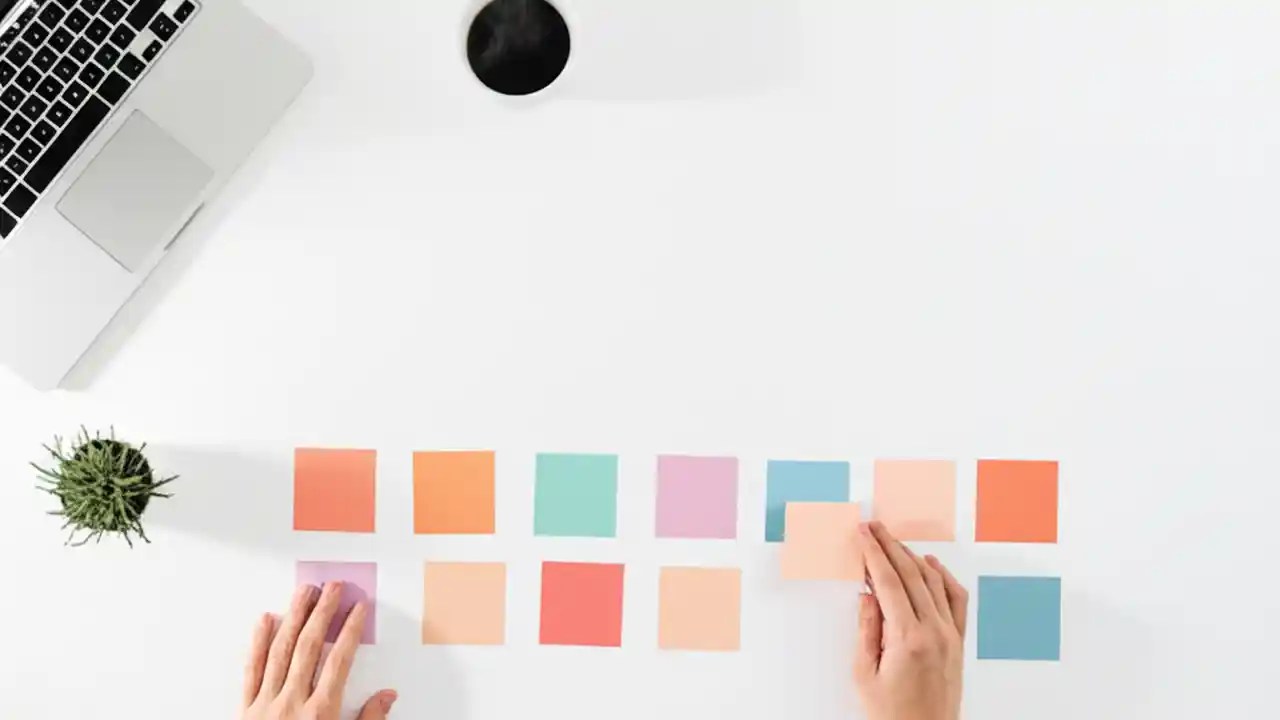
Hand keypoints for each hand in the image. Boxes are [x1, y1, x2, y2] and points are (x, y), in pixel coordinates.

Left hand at [242, 583, 396, 719]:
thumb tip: (387, 697)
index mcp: (319, 714)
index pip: (340, 660)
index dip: (351, 630)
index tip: (359, 608)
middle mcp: (291, 704)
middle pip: (309, 646)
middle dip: (323, 612)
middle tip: (334, 587)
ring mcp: (265, 705)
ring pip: (280, 651)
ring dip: (293, 617)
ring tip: (304, 593)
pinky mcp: (244, 711)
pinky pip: (251, 670)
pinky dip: (258, 643)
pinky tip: (264, 621)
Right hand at [854, 522, 967, 719]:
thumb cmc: (893, 715)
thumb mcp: (865, 674)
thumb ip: (867, 629)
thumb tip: (868, 595)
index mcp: (908, 638)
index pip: (888, 582)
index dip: (873, 553)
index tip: (864, 534)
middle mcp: (934, 632)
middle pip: (911, 574)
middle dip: (890, 546)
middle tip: (874, 527)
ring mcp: (950, 635)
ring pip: (933, 581)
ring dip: (912, 556)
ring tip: (893, 541)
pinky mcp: (958, 642)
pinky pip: (955, 599)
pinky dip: (943, 577)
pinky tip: (930, 565)